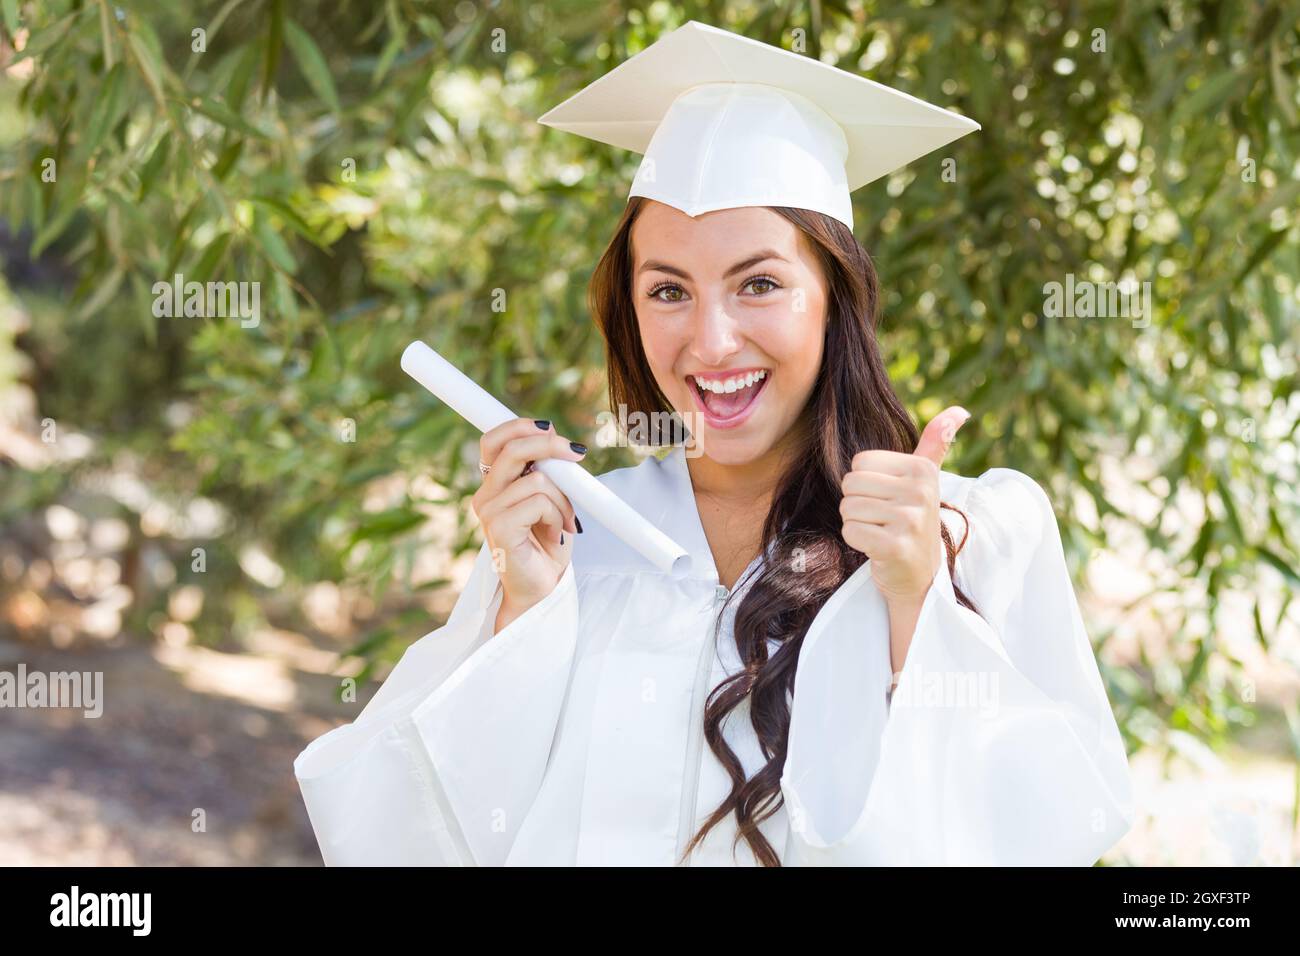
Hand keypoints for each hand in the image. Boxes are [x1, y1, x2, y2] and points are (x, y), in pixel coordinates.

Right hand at [471, 417, 586, 632]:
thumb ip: (546, 471)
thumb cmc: (547, 543)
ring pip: (537, 479)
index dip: (520, 426)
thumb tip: (557, 440)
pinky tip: (557, 533)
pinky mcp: (499, 528)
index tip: (550, 427)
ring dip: (563, 499)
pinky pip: (539, 501)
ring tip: (566, 521)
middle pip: (511, 447)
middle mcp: (485, 495)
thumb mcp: (551, 499)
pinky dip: (558, 514)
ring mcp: (488, 511)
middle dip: (549, 443)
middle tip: (577, 454)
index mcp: (494, 484)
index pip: (494, 439)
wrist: (542, 587)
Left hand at [839, 406, 970, 606]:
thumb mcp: (925, 480)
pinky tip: (877, 547)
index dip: (864, 484)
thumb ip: (935, 443)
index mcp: (922, 470)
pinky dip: (857, 542)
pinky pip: (851, 532)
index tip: (887, 500)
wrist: (920, 576)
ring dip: (857, 524)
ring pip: (848, 508)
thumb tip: (960, 410)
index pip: (859, 463)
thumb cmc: (912, 521)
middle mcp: (920, 491)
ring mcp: (910, 520)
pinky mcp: (896, 546)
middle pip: (850, 484)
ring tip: (881, 532)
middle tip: (882, 519)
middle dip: (857, 504)